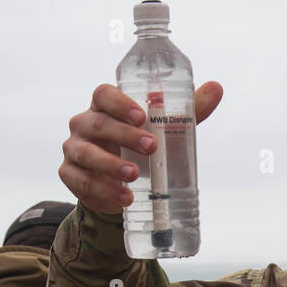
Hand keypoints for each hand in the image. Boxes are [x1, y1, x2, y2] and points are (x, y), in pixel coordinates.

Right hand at [60, 80, 223, 215]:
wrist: (118, 182)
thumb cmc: (140, 145)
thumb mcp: (165, 128)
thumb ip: (188, 110)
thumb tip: (217, 88)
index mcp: (103, 106)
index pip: (103, 94)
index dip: (120, 103)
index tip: (142, 116)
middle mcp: (84, 123)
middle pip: (98, 124)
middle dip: (124, 137)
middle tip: (151, 148)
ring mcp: (74, 149)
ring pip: (87, 154)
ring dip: (110, 166)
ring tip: (134, 178)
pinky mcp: (69, 174)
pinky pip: (80, 181)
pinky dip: (102, 191)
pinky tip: (122, 198)